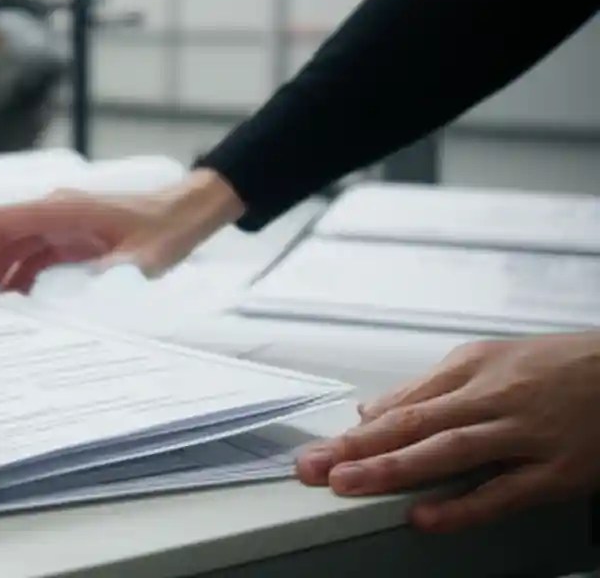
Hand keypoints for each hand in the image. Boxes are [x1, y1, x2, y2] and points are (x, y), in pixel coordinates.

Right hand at [0, 168, 244, 293]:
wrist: (187, 213)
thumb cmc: (166, 230)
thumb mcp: (141, 259)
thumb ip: (109, 276)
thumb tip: (76, 300)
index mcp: (62, 211)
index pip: (1, 223)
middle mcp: (54, 213)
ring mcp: (61, 225)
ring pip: (13, 247)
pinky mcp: (71, 239)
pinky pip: (34, 257)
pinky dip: (17, 277)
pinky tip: (11, 302)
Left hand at [296, 333, 599, 532]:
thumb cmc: (563, 368)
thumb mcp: (489, 362)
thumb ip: (428, 389)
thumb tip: (373, 411)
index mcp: (472, 370)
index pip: (400, 406)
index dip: (353, 434)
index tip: (316, 451)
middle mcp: (492, 399)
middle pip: (413, 426)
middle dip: (357, 450)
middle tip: (314, 468)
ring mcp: (524, 435)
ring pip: (448, 452)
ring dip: (393, 469)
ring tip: (350, 484)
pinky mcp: (558, 469)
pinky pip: (504, 492)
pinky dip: (463, 505)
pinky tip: (427, 516)